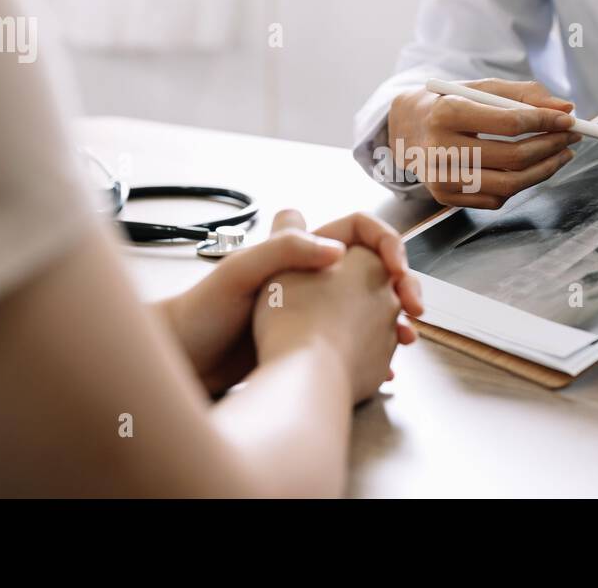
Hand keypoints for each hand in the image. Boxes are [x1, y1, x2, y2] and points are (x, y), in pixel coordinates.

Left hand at [162, 210, 421, 393]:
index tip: (397, 271)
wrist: (184, 362)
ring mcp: (314, 311)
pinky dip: (377, 351)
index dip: (387, 244)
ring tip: (406, 339)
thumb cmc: (202, 313)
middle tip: (413, 309)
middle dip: (402, 285)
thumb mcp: (239, 273)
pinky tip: (387, 367)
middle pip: (375, 270)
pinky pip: (357, 342)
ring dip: (394, 319)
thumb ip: (285, 250)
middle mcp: (312, 276)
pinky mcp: (310, 344)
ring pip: (371, 308)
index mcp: (300, 250)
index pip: (360, 231)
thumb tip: (338, 250)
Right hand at [387, 78, 580, 208]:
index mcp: (447, 112)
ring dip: (544, 171)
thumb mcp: (480, 88)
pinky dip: (519, 185)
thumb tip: (565, 110)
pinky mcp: (444, 197)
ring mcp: (441, 178)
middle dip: (550, 147)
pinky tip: (527, 169)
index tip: (569, 121)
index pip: (509, 123)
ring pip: (509, 185)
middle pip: (512, 157)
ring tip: (560, 155)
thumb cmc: (450, 103)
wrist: (406, 128)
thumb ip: (523, 95)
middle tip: (571, 138)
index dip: (545, 123)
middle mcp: (440, 148)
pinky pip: (496, 199)